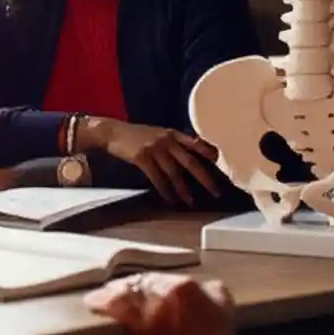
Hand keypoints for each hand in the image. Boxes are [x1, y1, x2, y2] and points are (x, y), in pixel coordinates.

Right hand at [99, 121, 220, 205]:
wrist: (113, 132)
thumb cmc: (135, 135)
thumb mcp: (157, 133)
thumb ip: (172, 142)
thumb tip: (188, 157)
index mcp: (172, 133)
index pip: (197, 144)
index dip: (209, 154)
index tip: (220, 166)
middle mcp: (167, 140)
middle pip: (191, 161)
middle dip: (205, 178)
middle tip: (216, 191)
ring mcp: (155, 148)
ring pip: (174, 172)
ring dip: (183, 189)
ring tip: (190, 201)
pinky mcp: (142, 157)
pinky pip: (157, 178)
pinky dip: (165, 190)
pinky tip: (170, 199)